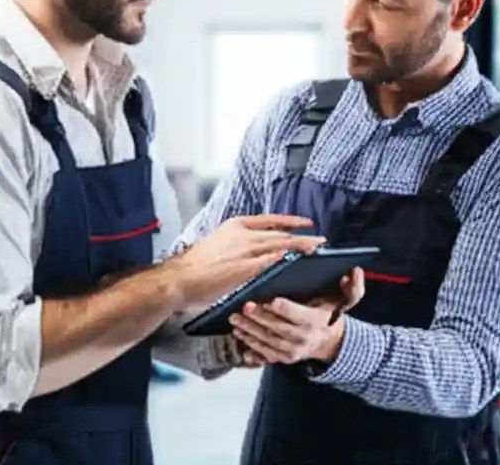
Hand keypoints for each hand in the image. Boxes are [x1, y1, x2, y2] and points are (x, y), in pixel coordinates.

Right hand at [168, 215, 323, 307]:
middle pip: (280, 233)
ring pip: (280, 245)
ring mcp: (244, 250)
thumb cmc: (195, 266)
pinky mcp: (244, 267)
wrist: (178, 278)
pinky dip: (285, 259)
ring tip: (317, 249)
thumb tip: (255, 249)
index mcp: (236, 226)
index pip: (270, 220)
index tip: (305, 222)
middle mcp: (242, 234)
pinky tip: (297, 260)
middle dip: (302, 236)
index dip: (290, 221)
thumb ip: (238, 244)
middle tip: (320, 239)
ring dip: (301, 247)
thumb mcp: (218, 243)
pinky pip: (270, 261)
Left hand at [230, 268, 364, 365]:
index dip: (283, 308)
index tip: (270, 299)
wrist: (329, 341)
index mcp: (315, 321)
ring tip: (235, 318)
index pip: (297, 314)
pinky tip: (239, 333)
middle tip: (244, 306)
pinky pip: (263, 353)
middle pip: (276, 328)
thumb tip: (355, 271)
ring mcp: (291, 350)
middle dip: (259, 317)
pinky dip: (249, 344)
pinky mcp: (282, 358)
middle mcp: (302, 338)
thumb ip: (353, 286)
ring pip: (266, 340)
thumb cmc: (331, 314)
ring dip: (249, 329)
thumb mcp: (346, 300)